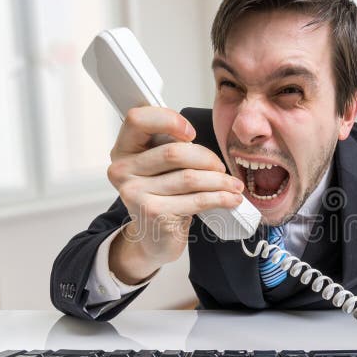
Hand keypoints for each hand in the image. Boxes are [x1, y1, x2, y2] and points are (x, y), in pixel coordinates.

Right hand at [106, 107, 243, 282]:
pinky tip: (232, 199)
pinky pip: (197, 200)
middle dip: (207, 158)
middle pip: (174, 152)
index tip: (191, 133)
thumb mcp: (160, 167)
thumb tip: (199, 141)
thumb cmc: (162, 196)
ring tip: (233, 185)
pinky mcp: (153, 213)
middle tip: (221, 168)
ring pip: (190, 177)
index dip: (168, 120)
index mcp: (123, 149)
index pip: (138, 119)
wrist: (154, 237)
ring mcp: (135, 193)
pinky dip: (221, 198)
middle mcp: (122, 170)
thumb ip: (171, 146)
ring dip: (220, 181)